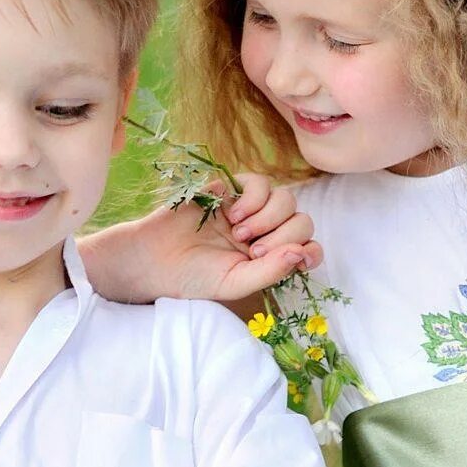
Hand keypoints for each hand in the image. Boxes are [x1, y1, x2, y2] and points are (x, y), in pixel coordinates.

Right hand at [86, 173, 320, 303]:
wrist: (155, 259)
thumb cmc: (194, 277)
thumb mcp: (236, 283)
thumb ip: (271, 272)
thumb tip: (302, 253)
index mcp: (270, 257)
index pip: (307, 246)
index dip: (311, 250)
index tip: (300, 258)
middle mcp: (265, 231)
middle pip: (301, 220)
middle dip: (283, 236)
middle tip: (253, 251)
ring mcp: (250, 208)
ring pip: (286, 198)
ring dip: (269, 217)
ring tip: (239, 233)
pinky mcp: (232, 189)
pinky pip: (260, 182)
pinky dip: (254, 198)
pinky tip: (232, 215)